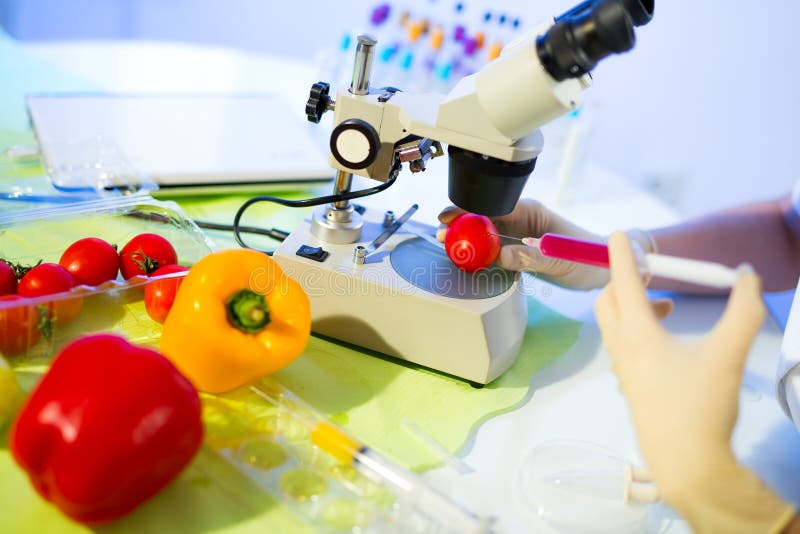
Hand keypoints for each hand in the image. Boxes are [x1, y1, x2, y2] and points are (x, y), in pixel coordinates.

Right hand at [437, 200, 655, 289]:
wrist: (605, 267)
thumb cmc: (589, 257)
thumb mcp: (562, 258)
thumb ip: (533, 256)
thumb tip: (502, 255)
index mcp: (529, 212)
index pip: (491, 207)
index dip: (466, 211)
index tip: (447, 219)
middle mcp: (520, 221)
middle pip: (482, 220)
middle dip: (460, 227)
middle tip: (440, 239)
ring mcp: (517, 237)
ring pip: (485, 236)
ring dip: (467, 243)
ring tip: (450, 251)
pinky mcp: (518, 253)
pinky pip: (493, 252)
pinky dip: (480, 257)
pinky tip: (469, 263)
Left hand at [595, 232, 794, 532]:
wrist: (686, 463)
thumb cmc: (701, 406)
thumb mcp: (728, 353)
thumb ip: (743, 310)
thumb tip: (746, 275)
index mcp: (638, 334)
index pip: (623, 282)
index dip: (621, 255)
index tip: (616, 235)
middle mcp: (622, 348)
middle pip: (608, 301)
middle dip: (622, 280)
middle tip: (648, 272)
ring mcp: (622, 370)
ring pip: (613, 325)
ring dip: (631, 306)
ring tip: (666, 307)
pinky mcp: (629, 386)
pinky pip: (621, 345)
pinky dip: (635, 329)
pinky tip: (665, 340)